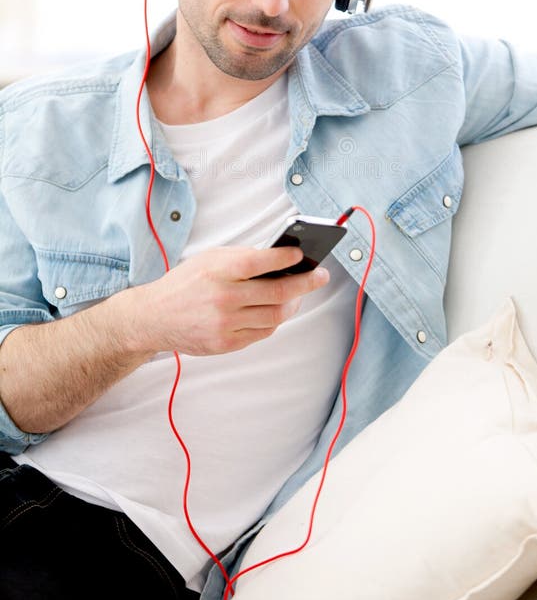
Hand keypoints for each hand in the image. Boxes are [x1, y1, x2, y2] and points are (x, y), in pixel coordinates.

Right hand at [131, 245, 329, 356]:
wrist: (154, 317)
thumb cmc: (186, 282)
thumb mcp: (209, 259)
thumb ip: (242, 258)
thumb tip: (282, 259)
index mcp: (217, 270)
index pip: (260, 262)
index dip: (286, 258)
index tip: (303, 255)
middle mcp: (222, 297)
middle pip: (277, 292)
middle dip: (306, 283)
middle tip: (321, 276)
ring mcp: (225, 324)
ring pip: (275, 315)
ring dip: (294, 303)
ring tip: (301, 294)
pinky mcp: (225, 344)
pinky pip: (263, 332)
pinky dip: (275, 320)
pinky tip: (279, 310)